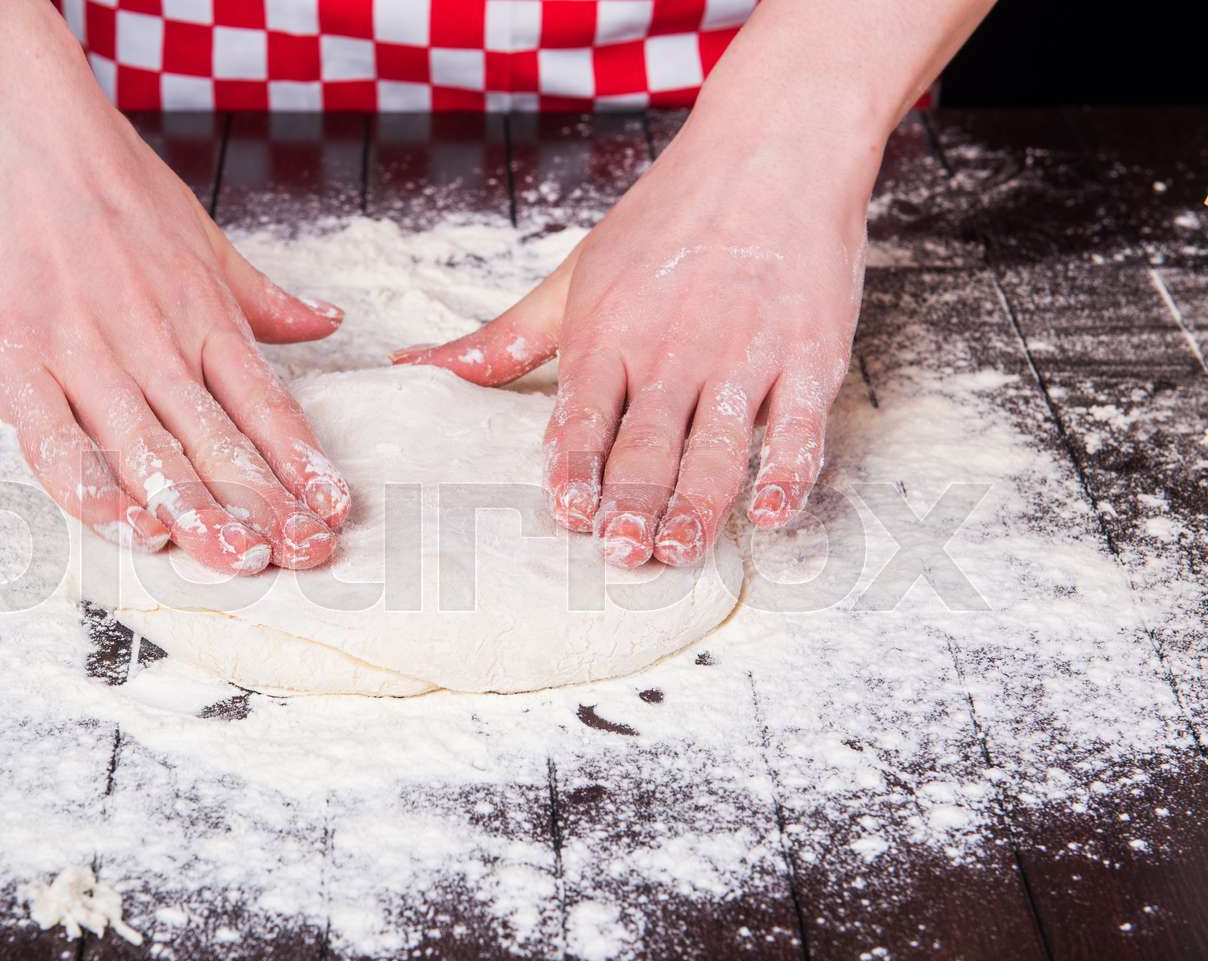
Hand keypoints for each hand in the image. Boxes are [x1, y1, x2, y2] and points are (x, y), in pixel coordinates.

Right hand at [0, 3, 347, 573]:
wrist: (1, 99)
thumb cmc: (96, 167)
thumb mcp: (195, 229)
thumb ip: (257, 293)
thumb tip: (327, 324)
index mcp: (198, 308)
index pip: (263, 401)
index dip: (299, 462)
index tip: (333, 513)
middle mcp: (150, 334)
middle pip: (217, 437)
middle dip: (264, 505)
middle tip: (304, 560)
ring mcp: (79, 345)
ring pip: (147, 446)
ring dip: (196, 511)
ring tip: (238, 561)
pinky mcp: (6, 351)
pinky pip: (54, 435)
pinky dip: (92, 486)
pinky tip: (127, 529)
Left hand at [393, 120, 875, 568]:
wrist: (773, 146)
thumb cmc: (667, 217)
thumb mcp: (574, 274)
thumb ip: (503, 338)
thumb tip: (412, 366)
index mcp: (609, 333)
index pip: (584, 414)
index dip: (576, 468)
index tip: (568, 515)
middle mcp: (673, 350)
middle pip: (648, 443)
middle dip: (632, 503)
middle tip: (622, 553)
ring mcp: (745, 355)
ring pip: (718, 446)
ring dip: (699, 504)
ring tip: (679, 550)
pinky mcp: (808, 355)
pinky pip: (800, 427)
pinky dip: (789, 472)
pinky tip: (773, 510)